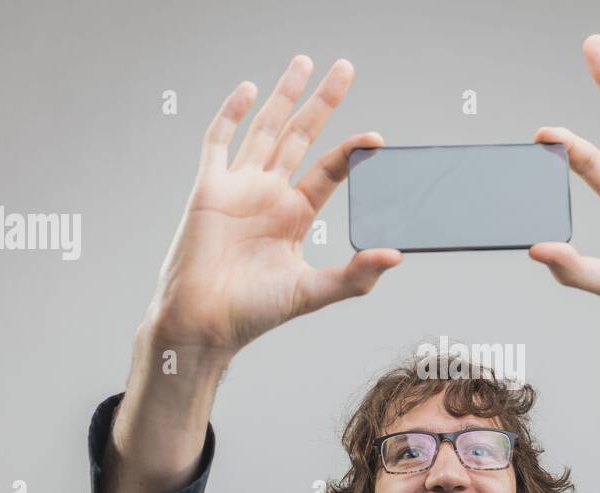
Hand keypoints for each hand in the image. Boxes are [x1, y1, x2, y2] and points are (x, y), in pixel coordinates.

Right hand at [144, 55, 402, 353]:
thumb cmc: (254, 313)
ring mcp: (240, 187)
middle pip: (301, 135)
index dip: (353, 150)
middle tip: (345, 68)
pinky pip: (218, 141)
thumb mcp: (312, 291)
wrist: (204, 322)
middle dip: (322, 101)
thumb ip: (355, 275)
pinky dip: (230, 113)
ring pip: (265, 128)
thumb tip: (395, 255)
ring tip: (304, 63)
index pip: (331, 169)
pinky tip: (248, 89)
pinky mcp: (209, 188)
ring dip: (284, 95)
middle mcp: (270, 195)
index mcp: (296, 215)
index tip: (377, 140)